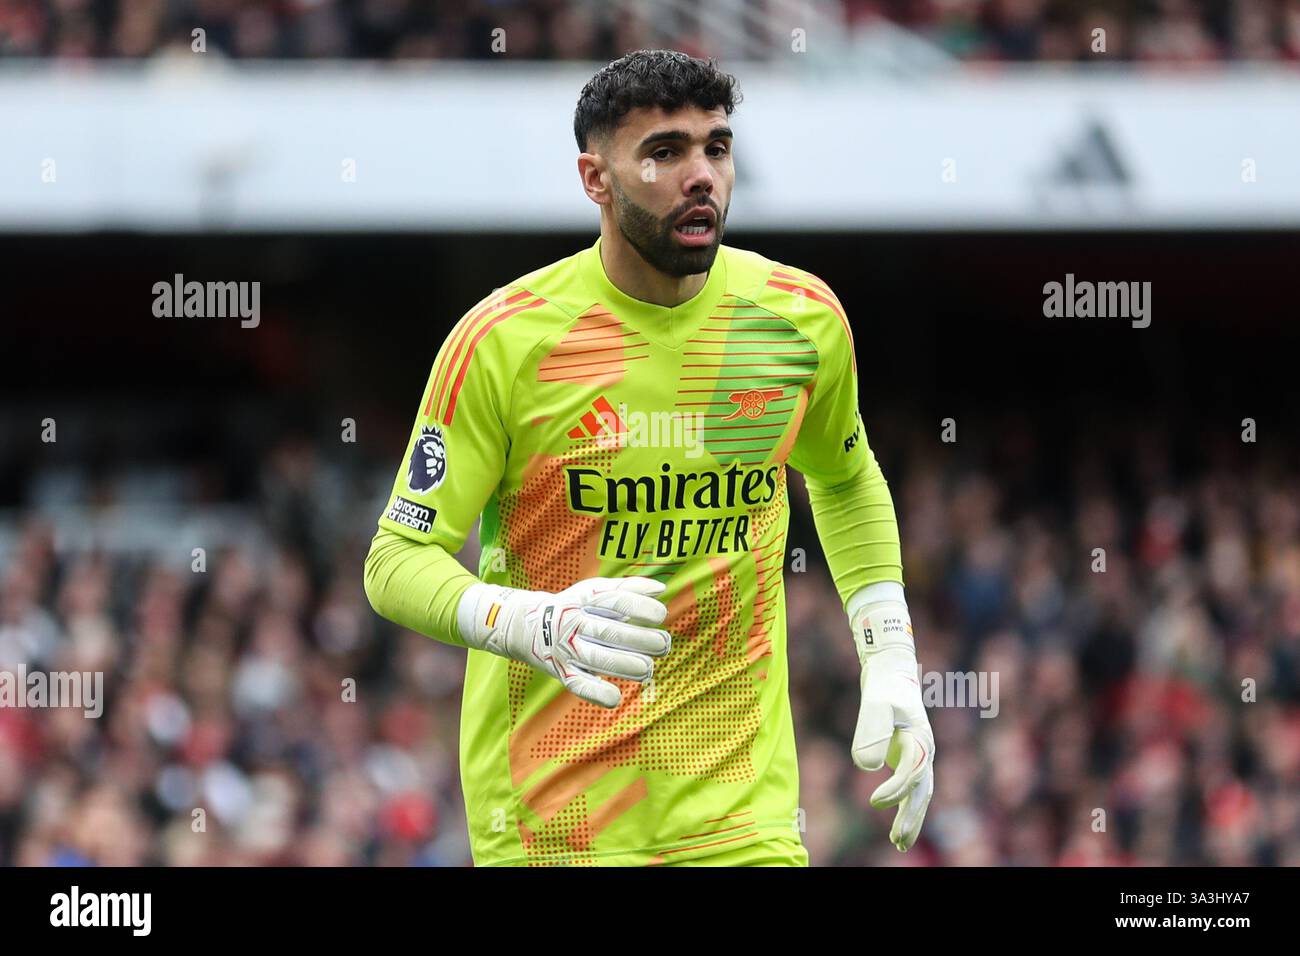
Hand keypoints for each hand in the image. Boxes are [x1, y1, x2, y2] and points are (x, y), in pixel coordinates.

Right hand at [462, 576, 672, 708]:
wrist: (527, 624)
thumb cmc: (575, 606)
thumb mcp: (595, 591)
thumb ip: (628, 588)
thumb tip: (661, 588)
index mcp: (584, 599)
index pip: (615, 601)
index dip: (640, 608)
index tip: (661, 615)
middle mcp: (573, 622)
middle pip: (610, 633)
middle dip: (641, 640)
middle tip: (663, 644)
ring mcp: (566, 649)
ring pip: (598, 659)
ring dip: (626, 665)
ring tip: (648, 669)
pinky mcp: (561, 672)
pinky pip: (578, 685)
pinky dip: (597, 693)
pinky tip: (616, 698)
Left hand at [849, 601, 934, 851]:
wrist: (890, 673)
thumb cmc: (882, 688)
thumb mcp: (874, 705)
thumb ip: (871, 731)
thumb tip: (868, 768)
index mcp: (920, 740)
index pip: (911, 774)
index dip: (894, 791)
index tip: (873, 802)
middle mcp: (925, 751)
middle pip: (922, 791)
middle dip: (911, 817)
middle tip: (897, 841)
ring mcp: (919, 756)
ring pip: (920, 794)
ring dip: (911, 818)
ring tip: (899, 844)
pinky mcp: (909, 758)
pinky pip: (911, 789)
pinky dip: (905, 807)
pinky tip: (896, 827)